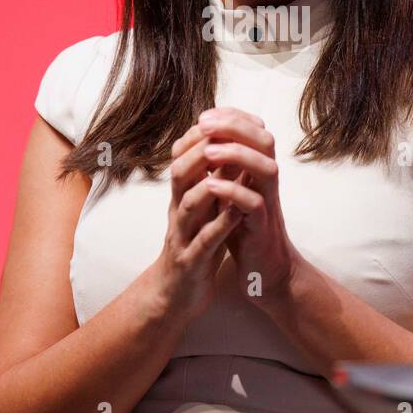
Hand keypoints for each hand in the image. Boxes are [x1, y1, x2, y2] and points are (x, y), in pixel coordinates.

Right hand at [147, 120, 245, 324]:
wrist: (175, 295)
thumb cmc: (195, 246)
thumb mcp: (203, 210)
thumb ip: (214, 182)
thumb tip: (231, 147)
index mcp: (182, 197)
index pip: (183, 159)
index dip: (199, 137)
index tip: (222, 117)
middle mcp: (178, 212)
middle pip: (180, 174)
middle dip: (200, 152)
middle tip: (221, 134)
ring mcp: (182, 237)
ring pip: (187, 205)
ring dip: (207, 185)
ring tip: (227, 167)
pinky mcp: (191, 262)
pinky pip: (204, 241)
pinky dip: (219, 226)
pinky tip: (237, 213)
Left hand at [195, 106, 302, 308]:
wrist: (264, 269)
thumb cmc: (242, 227)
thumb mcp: (229, 189)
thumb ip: (222, 166)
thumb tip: (202, 137)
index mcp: (258, 169)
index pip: (253, 130)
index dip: (231, 117)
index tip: (205, 114)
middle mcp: (267, 181)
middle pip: (264, 140)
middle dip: (235, 126)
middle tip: (205, 123)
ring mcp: (268, 202)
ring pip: (266, 168)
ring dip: (236, 155)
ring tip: (209, 151)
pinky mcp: (262, 227)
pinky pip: (255, 204)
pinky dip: (234, 192)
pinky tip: (212, 185)